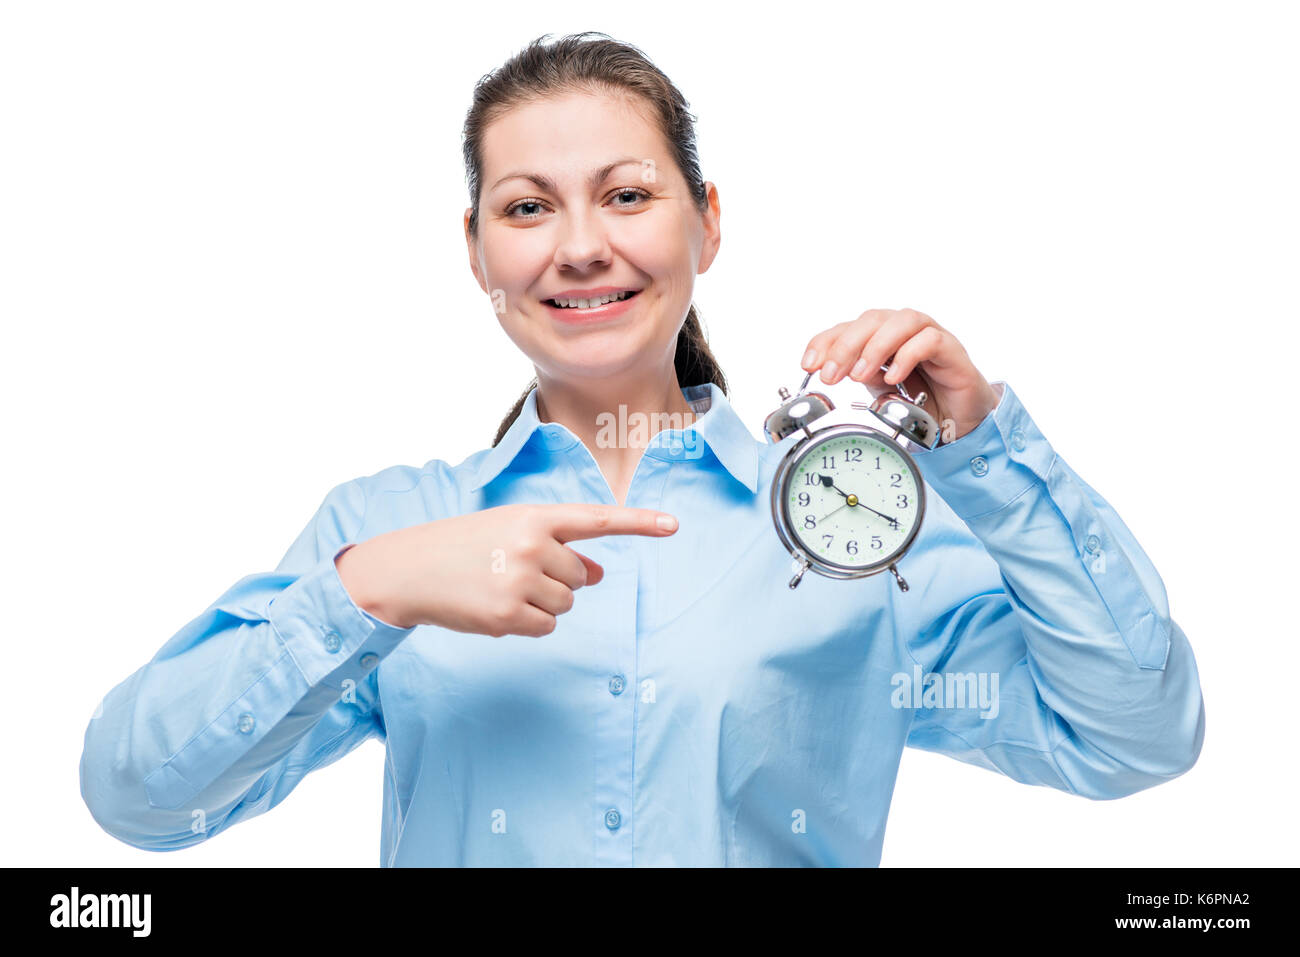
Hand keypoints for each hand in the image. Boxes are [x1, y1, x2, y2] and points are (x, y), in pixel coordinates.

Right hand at [335, 503, 677, 636]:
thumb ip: (558, 547)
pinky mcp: (508, 614)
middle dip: (557, 580)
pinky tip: (499, 608)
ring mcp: (520, 580)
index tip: (673, 526)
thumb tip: (599, 574)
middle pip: (581, 578)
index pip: (596, 519)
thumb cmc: (465, 546)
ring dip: (543, 603)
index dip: (638, 522)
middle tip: (515, 572)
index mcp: (534, 515)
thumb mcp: (511, 532)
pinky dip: (530, 624)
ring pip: (566, 605)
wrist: (410, 569)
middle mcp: (532, 544)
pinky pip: (547, 627)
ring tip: (502, 588)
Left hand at [800, 308, 999, 442]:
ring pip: (901, 321)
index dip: (825, 342)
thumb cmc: (923, 397)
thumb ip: (861, 373)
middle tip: (831, 374)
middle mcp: (904, 329)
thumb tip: (833, 369)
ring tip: (859, 375)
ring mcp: (929, 335)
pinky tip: (893, 378)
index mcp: (882, 336)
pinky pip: (929, 340)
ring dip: (875, 346)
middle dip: (845, 345)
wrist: (961, 417)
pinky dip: (907, 356)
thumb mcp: (881, 388)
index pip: (848, 327)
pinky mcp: (951, 349)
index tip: (808, 364)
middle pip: (871, 319)